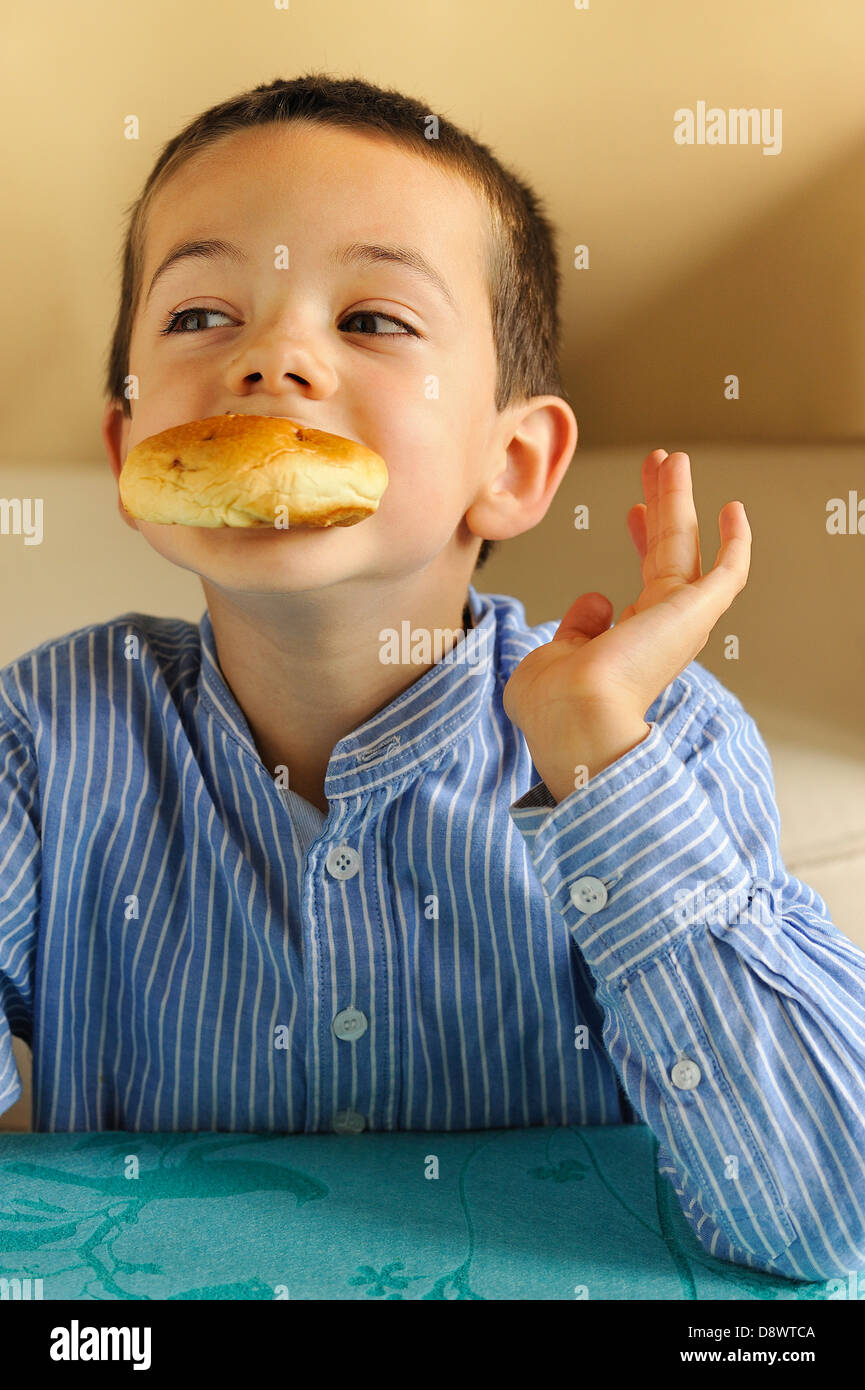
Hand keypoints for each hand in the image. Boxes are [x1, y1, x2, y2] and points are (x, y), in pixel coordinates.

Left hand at [502, 449, 751, 797]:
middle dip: (662, 505)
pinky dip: (737, 542)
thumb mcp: (554, 656)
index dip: (639, 538)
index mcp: (631, 641)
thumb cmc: (556, 704)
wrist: (574, 716)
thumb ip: (575, 629)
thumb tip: (595, 601)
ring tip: (672, 459)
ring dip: (679, 501)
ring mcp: (679, 620)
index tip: (632, 510)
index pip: (643, 577)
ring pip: (685, 546)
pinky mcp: (694, 613)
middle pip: (667, 550)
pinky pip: (728, 573)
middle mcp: (660, 629)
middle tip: (657, 465)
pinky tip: (734, 509)